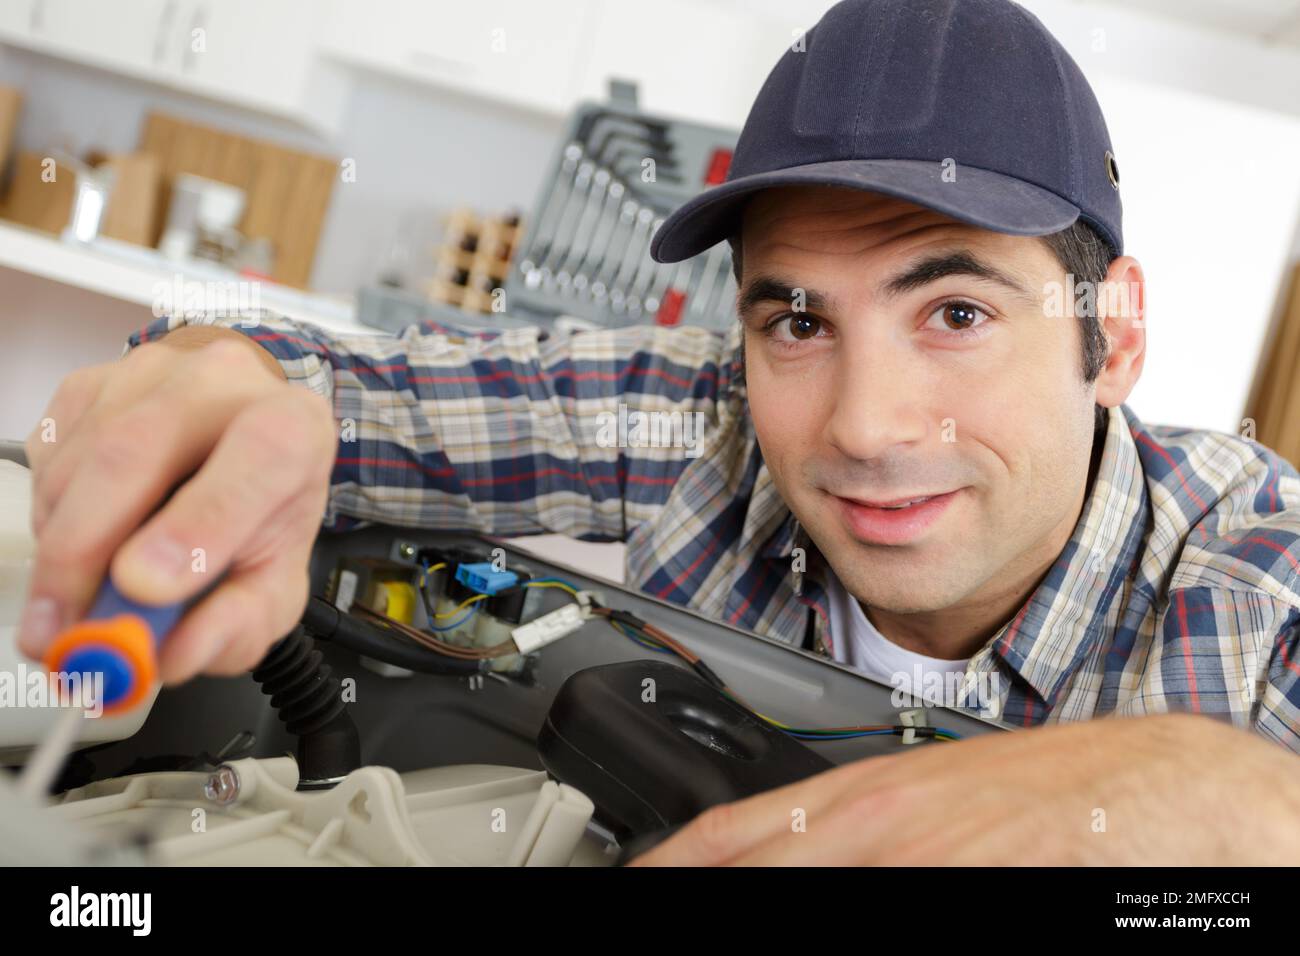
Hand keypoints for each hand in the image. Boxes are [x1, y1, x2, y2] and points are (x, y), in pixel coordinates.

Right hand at [19, 329, 335, 681]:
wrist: (238, 446)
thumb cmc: (262, 513)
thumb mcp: (273, 581)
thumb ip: (239, 624)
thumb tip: (176, 654)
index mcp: (293, 426)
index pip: (261, 455)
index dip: (202, 522)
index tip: (147, 590)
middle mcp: (222, 382)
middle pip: (135, 450)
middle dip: (84, 554)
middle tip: (61, 634)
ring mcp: (148, 373)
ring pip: (77, 461)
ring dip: (62, 547)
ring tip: (82, 599)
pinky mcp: (89, 383)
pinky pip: (46, 458)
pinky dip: (51, 519)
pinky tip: (88, 541)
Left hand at [630, 712, 1299, 864]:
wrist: (1136, 786)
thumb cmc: (1038, 789)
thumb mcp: (928, 794)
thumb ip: (859, 824)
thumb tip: (799, 850)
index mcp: (860, 792)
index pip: (732, 825)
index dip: (670, 855)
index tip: (635, 872)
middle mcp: (871, 821)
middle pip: (750, 863)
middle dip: (696, 883)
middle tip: (646, 898)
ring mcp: (912, 856)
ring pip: (800, 884)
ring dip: (757, 895)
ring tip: (708, 907)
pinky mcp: (960, 880)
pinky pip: (876, 908)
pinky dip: (844, 917)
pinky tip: (841, 916)